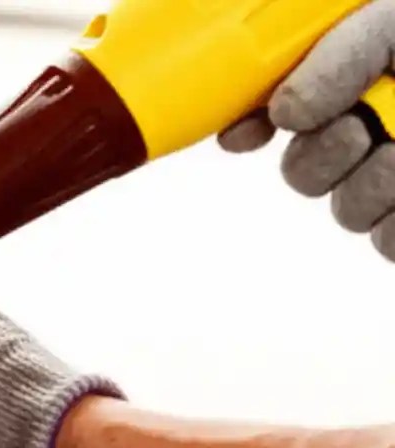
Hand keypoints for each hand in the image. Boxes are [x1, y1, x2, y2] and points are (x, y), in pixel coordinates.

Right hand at [218, 0, 394, 258]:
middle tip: (360, 130)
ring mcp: (393, 184)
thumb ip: (339, 55)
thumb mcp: (392, 26)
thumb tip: (283, 110)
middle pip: (305, 172)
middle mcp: (375, 133)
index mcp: (358, 84)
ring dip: (375, 185)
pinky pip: (387, 245)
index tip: (245, 133)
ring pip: (347, 211)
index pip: (280, 109)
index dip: (253, 123)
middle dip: (326, 156)